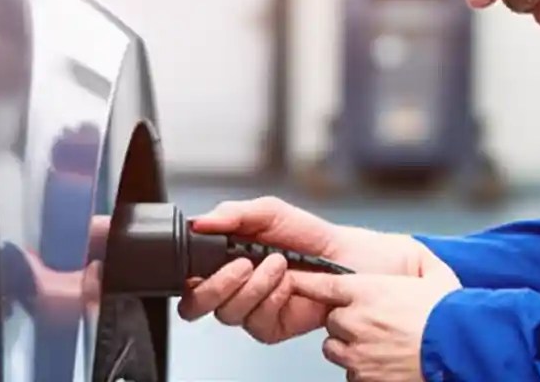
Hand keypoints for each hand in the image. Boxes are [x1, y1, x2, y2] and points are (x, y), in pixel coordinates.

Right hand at [176, 196, 454, 344]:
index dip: (188, 273)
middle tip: (242, 264)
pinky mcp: (272, 327)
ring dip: (253, 286)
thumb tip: (199, 222)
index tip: (202, 257)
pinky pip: (256, 323)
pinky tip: (289, 285)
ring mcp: (252, 308)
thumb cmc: (310, 235)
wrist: (351, 258)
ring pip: (227, 313)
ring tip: (278, 264)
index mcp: (225, 259)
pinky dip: (271, 299)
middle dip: (216, 284)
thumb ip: (232, 213)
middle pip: (195, 305)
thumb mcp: (269, 212)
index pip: (188, 276)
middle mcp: (234, 287)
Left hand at [292, 271, 460, 381]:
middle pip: (332, 320)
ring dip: (350, 346)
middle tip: (375, 323)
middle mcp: (355, 321)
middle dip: (348, 322)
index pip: (320, 285)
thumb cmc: (449, 314)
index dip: (305, 283)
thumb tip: (417, 257)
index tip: (293, 282)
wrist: (458, 349)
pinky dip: (363, 370)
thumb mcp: (437, 275)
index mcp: (366, 291)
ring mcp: (356, 353)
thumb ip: (419, 263)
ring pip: (335, 349)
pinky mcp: (363, 378)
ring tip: (379, 344)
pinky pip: (351, 374)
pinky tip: (385, 363)